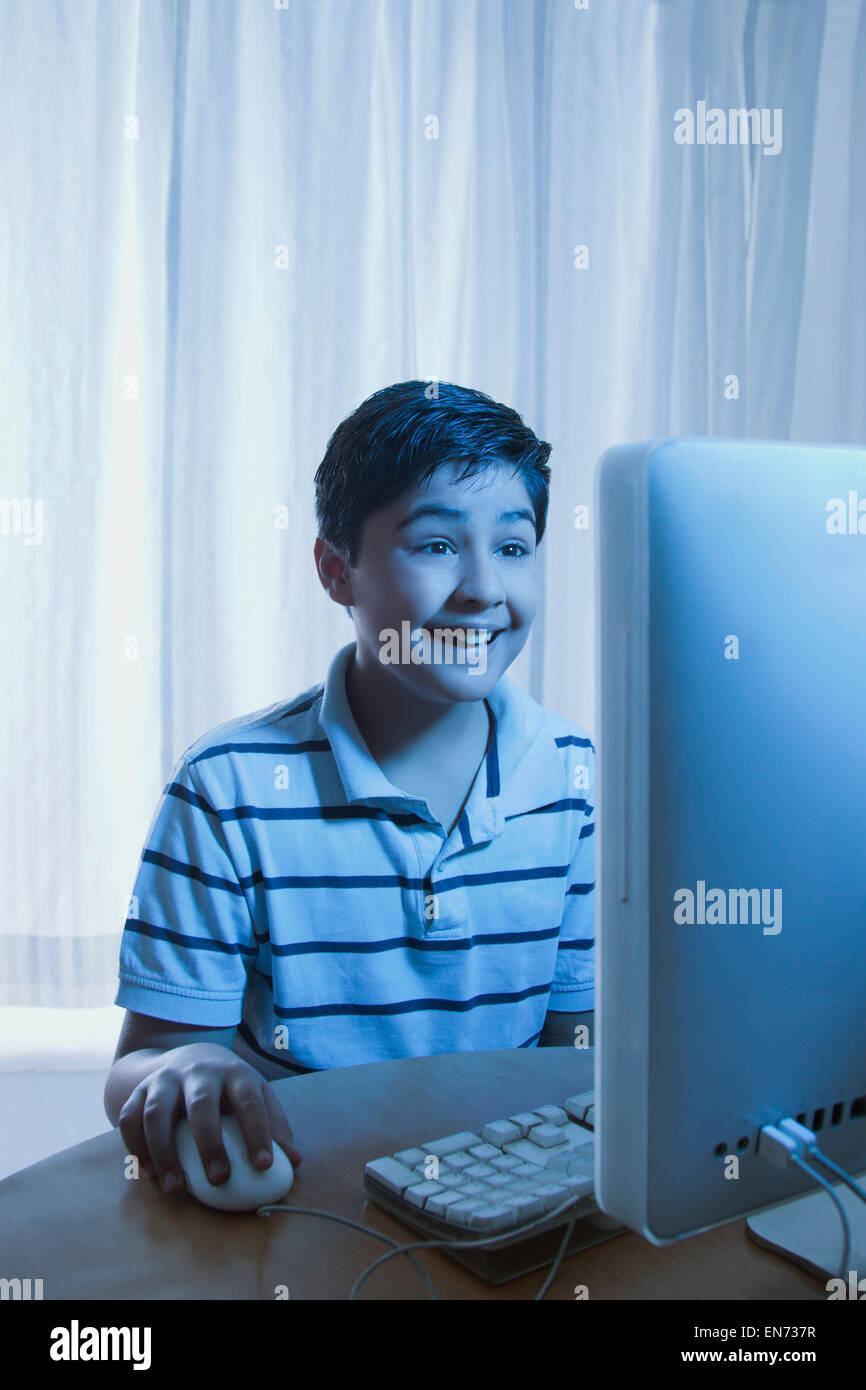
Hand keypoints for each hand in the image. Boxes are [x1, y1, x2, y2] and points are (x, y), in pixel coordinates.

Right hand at [118, 1043, 301, 1194]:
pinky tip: (150, 1175)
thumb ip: (274, 1125)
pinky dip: (136, 1147)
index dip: (258, 1132)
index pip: (249, 1101)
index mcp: (234, 1073)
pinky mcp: (139, 1090)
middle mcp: (198, 1072)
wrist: (186, 1056)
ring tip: (176, 1189)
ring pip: (157, 1112)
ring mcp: (165, 1079)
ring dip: (164, 1152)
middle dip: (209, 1143)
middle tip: (219, 1180)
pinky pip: (130, 1118)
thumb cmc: (229, 1087)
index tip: (264, 1166)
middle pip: (201, 1105)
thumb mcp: (256, 1094)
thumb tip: (294, 1163)